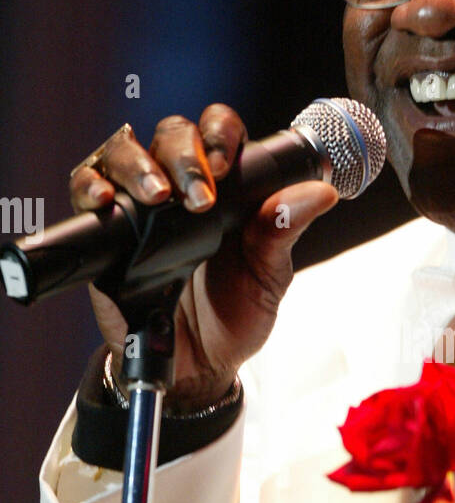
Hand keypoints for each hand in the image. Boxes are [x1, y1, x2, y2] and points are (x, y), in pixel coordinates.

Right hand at [71, 107, 338, 409]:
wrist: (199, 368)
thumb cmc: (235, 316)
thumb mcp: (269, 276)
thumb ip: (285, 231)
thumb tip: (320, 194)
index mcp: (226, 188)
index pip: (219, 133)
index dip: (220, 135)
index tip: (227, 167)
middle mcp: (179, 188)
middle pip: (170, 135)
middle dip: (182, 155)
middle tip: (198, 197)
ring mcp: (139, 208)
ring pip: (123, 153)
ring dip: (138, 167)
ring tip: (157, 197)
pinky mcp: (107, 235)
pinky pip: (86, 193)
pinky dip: (90, 188)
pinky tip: (105, 201)